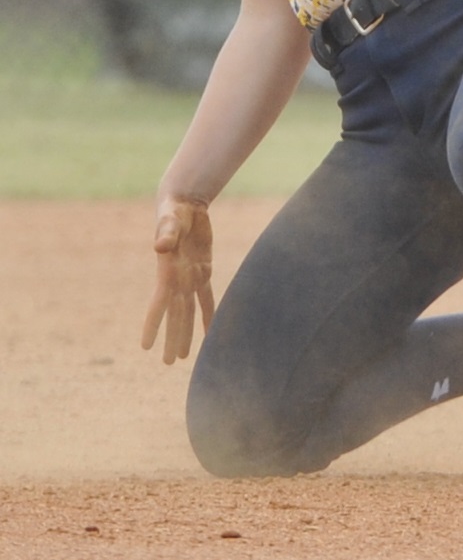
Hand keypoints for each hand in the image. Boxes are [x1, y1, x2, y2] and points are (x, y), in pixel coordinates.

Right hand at [141, 196, 215, 364]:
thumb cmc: (174, 211)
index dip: (153, 324)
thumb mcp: (171, 220)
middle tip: (169, 363)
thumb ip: (167, 233)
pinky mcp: (203, 270)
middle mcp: (177, 279)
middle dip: (172, 337)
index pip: (159, 303)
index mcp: (167, 272)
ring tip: (182, 356)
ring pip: (189, 311)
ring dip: (186, 332)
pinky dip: (208, 314)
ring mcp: (190, 277)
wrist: (185, 204)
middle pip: (175, 314)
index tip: (146, 347)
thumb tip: (160, 247)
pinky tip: (211, 330)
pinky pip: (207, 297)